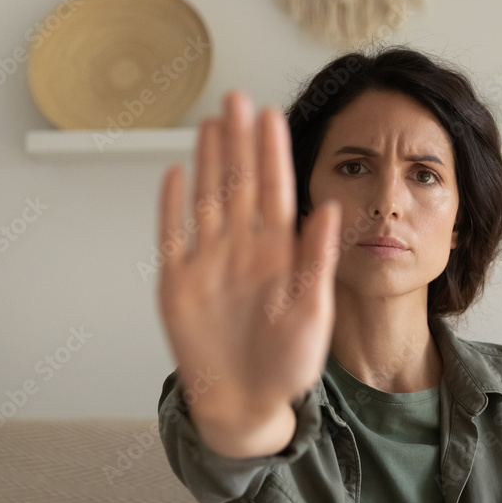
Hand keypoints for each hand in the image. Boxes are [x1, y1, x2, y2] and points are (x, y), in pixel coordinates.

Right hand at [156, 90, 340, 431]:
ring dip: (207, 160)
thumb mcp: (313, 310)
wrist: (246, 404)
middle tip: (236, 98)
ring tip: (211, 122)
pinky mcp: (178, 283)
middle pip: (237, 184)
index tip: (271, 115)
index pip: (273, 191)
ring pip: (206, 199)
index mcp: (278, 253)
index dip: (270, 153)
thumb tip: (331, 208)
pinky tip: (175, 173)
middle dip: (237, 141)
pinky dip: (170, 205)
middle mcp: (243, 249)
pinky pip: (172, 236)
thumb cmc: (286, 365)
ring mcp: (208, 263)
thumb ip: (318, 258)